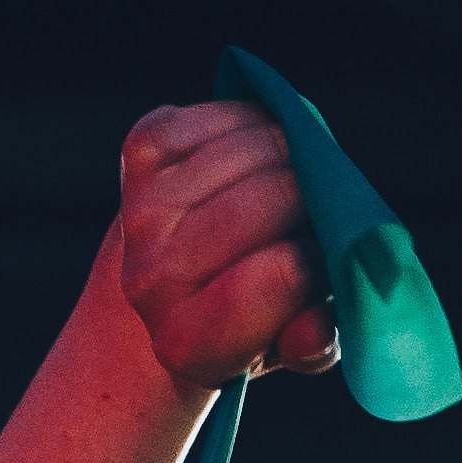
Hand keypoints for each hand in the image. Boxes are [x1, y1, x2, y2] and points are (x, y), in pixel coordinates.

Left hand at [105, 102, 343, 394]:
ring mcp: (142, 209)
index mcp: (190, 341)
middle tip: (314, 214)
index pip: (286, 272)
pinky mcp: (141, 151)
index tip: (317, 265)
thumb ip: (311, 342)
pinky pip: (227, 115)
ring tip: (288, 185)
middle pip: (271, 199)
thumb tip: (316, 324)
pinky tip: (251, 159)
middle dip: (313, 197)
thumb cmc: (248, 318)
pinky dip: (255, 126)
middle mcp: (153, 277)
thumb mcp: (286, 347)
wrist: (169, 285)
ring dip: (290, 157)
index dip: (320, 259)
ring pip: (255, 149)